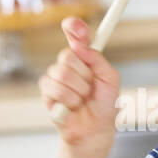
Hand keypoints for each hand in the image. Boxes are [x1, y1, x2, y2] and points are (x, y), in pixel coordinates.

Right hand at [38, 17, 120, 156]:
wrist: (96, 130)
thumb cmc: (104, 105)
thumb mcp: (110, 79)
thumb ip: (98, 60)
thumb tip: (82, 46)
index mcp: (84, 56)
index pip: (74, 34)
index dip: (74, 27)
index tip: (79, 29)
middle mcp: (68, 64)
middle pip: (68, 55)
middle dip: (85, 75)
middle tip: (91, 88)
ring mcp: (55, 77)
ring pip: (61, 73)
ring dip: (78, 91)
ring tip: (82, 100)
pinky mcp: (46, 93)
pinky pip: (54, 88)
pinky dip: (69, 100)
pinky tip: (72, 107)